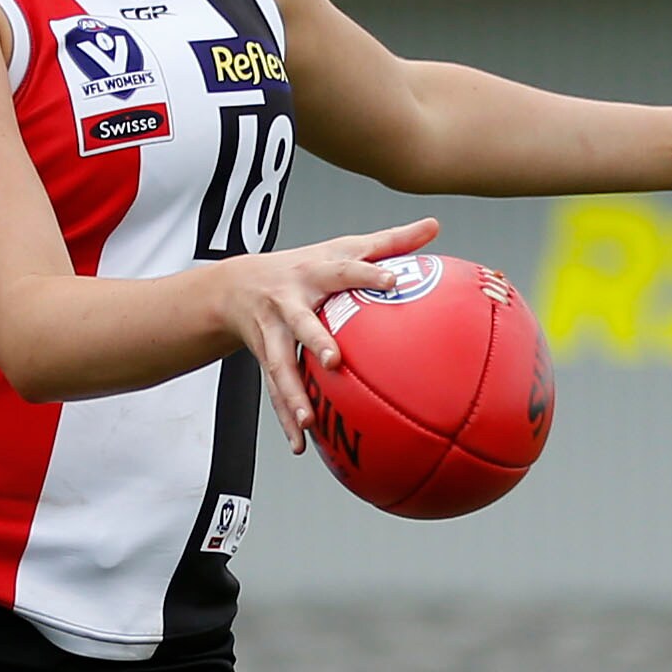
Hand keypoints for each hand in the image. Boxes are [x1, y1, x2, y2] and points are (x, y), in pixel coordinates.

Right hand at [221, 217, 441, 451]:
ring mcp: (272, 334)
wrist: (235, 286)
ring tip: (309, 421)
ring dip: (293, 394)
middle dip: (315, 341)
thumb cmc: (304, 265)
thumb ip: (391, 241)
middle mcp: (288, 303)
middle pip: (301, 323)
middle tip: (334, 361)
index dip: (367, 273)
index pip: (343, 270)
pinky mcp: (264, 360)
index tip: (392, 280)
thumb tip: (436, 225)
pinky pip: (275, 393)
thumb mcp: (343, 247)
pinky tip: (301, 446)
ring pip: (280, 366)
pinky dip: (286, 419)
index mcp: (313, 273)